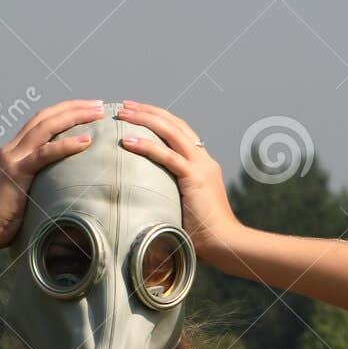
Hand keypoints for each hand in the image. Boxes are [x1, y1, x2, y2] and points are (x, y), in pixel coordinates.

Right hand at [0, 100, 101, 245]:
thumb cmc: (3, 218)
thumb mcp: (24, 191)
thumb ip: (39, 180)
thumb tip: (65, 183)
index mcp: (14, 150)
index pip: (41, 121)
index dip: (64, 111)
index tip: (88, 108)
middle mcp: (12, 148)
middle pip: (45, 117)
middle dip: (74, 107)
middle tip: (99, 105)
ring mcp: (13, 158)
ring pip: (46, 127)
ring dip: (74, 117)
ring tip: (97, 113)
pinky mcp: (17, 172)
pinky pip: (45, 153)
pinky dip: (67, 145)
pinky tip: (86, 141)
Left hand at [115, 101, 242, 259]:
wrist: (225, 243)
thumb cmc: (203, 234)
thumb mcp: (184, 207)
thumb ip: (170, 195)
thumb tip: (145, 198)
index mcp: (202, 164)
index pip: (180, 132)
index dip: (159, 119)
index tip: (138, 112)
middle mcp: (203, 160)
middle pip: (175, 124)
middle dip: (149, 111)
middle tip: (126, 105)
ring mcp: (201, 166)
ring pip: (171, 132)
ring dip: (145, 119)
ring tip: (123, 113)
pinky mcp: (195, 177)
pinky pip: (167, 156)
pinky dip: (146, 146)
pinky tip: (127, 141)